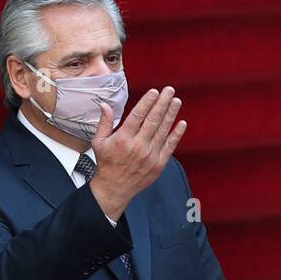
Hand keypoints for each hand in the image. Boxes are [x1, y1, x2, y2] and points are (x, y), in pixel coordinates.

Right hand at [89, 86, 185, 221]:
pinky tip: (181, 123)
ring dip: (171, 114)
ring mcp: (150, 155)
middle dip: (162, 103)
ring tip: (176, 101)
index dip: (148, 102)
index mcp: (123, 139)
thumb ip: (104, 123)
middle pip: (153, 120)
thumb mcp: (99, 142)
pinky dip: (176, 135)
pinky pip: (170, 146)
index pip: (138, 115)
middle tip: (169, 90)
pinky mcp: (158, 164)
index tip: (155, 92)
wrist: (114, 189)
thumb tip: (104, 105)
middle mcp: (138, 146)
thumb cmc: (107, 165)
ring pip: (163, 130)